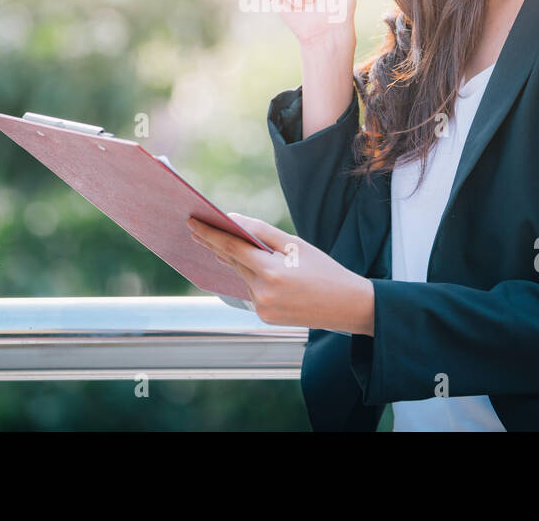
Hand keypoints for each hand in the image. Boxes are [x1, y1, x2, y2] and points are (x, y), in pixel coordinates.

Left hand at [187, 213, 374, 334]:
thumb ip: (263, 232)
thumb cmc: (323, 270)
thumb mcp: (296, 244)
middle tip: (197, 229)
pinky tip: (256, 269)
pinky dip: (252, 278)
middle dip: (217, 245)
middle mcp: (262, 292)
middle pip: (234, 262)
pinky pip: (251, 290)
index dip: (210, 234)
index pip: (232, 247)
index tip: (192, 222)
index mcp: (271, 271)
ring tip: (221, 244)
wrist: (346, 306)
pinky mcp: (264, 317)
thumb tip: (235, 221)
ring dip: (237, 262)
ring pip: (242, 277)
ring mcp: (262, 308)